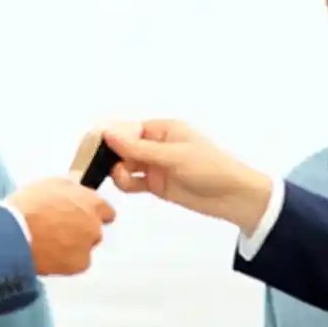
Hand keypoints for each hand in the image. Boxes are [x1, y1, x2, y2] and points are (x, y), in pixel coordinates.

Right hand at [6, 177, 114, 274]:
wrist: (15, 233)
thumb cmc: (29, 206)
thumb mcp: (51, 184)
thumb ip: (71, 187)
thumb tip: (76, 187)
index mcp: (91, 202)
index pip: (106, 211)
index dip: (92, 213)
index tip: (81, 215)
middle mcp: (94, 224)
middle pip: (95, 230)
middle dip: (81, 231)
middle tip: (59, 230)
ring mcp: (88, 245)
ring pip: (85, 248)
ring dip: (73, 246)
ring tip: (49, 244)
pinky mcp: (80, 264)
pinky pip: (77, 263)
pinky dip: (66, 262)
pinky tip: (50, 256)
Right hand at [102, 119, 272, 232]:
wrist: (233, 198)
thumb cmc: (211, 169)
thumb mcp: (173, 156)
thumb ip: (139, 149)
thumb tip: (110, 134)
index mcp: (164, 129)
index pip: (129, 128)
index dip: (112, 136)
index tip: (94, 144)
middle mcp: (157, 145)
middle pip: (124, 147)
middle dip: (111, 155)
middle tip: (101, 164)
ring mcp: (156, 165)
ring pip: (125, 165)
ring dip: (118, 171)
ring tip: (122, 177)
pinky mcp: (156, 184)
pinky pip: (132, 182)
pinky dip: (125, 184)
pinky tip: (125, 185)